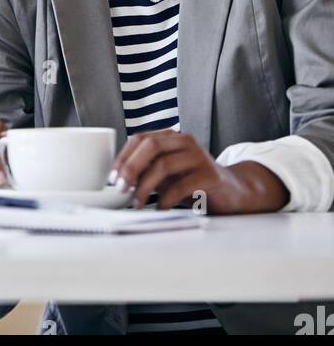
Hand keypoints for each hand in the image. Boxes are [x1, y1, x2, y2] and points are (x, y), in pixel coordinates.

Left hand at [110, 132, 289, 213]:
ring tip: (138, 202)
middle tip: (121, 188)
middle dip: (131, 167)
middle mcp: (185, 141)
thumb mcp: (168, 173)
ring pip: (164, 165)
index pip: (140, 138)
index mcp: (171, 137)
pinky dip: (167, 199)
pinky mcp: (210, 175)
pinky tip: (161, 208)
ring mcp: (199, 156)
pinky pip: (182, 185)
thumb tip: (119, 180)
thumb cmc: (194, 182)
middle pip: (151, 146)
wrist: (233, 191)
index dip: (123, 157)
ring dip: (145, 186)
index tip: (112, 177)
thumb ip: (148, 170)